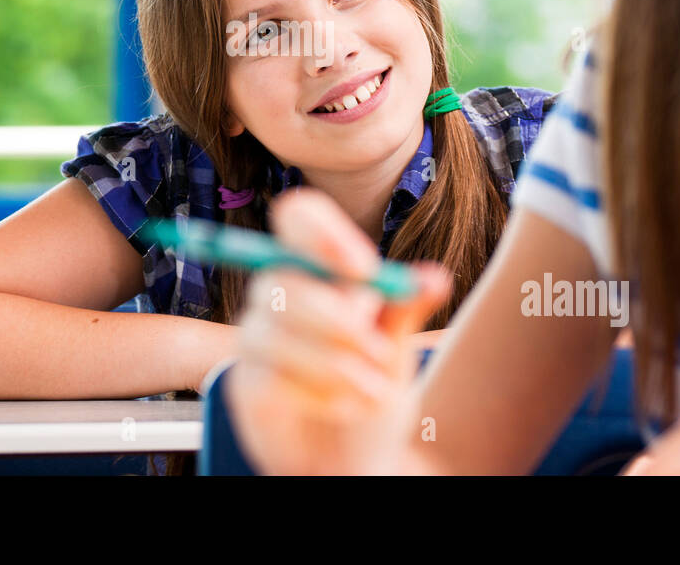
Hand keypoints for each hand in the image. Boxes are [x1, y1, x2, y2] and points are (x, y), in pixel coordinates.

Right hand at [224, 188, 450, 474]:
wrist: (356, 461)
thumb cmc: (373, 393)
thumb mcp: (397, 347)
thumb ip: (406, 308)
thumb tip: (434, 276)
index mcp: (316, 268)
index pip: (298, 217)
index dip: (324, 235)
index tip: (365, 270)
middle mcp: (278, 294)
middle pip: (283, 278)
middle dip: (337, 318)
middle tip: (379, 351)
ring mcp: (257, 338)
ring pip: (277, 331)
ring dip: (335, 365)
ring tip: (373, 392)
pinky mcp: (245, 383)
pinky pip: (271, 376)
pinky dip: (318, 396)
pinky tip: (343, 408)